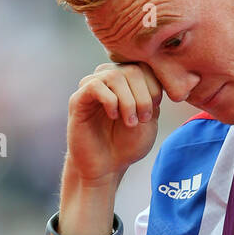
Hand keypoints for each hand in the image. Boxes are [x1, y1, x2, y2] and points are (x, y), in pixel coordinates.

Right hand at [66, 60, 162, 183]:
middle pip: (132, 69)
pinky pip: (94, 86)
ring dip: (128, 100)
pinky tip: (113, 116)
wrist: (106, 167)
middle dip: (143, 96)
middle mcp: (109, 80)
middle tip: (143, 119)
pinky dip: (110, 100)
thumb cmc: (127, 145)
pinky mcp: (78, 99)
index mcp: (128, 82)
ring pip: (114, 75)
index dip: (154, 88)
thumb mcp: (149, 122)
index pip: (145, 68)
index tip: (152, 114)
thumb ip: (152, 98)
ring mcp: (93, 87)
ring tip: (130, 122)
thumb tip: (154, 79)